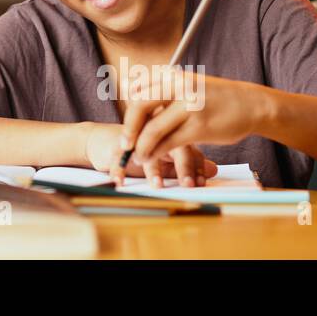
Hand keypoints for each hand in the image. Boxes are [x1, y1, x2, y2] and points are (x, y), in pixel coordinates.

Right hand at [85, 122, 217, 187]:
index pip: (188, 146)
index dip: (196, 166)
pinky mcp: (116, 141)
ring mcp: (135, 134)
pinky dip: (119, 168)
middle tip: (187, 185)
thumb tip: (214, 170)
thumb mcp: (166, 158)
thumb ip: (187, 162)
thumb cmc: (139, 149)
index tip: (200, 184)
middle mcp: (156, 130)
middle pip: (174, 143)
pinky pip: (119, 154)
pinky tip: (121, 180)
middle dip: (182, 167)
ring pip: (148, 148)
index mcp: (171, 131)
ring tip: (157, 185)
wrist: (102, 140)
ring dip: (152, 168)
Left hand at [117, 70, 269, 180]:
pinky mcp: (199, 127)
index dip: (128, 110)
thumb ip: (163, 92)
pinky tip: (153, 158)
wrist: (251, 104)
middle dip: (128, 128)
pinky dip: (156, 153)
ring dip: (141, 147)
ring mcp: (189, 107)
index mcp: (173, 76)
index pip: (139, 90)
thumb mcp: (188, 85)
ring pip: (153, 129)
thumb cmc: (216, 98)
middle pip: (140, 106)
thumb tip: (131, 96)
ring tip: (137, 156)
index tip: (125, 126)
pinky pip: (169, 143)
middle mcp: (179, 88)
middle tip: (123, 144)